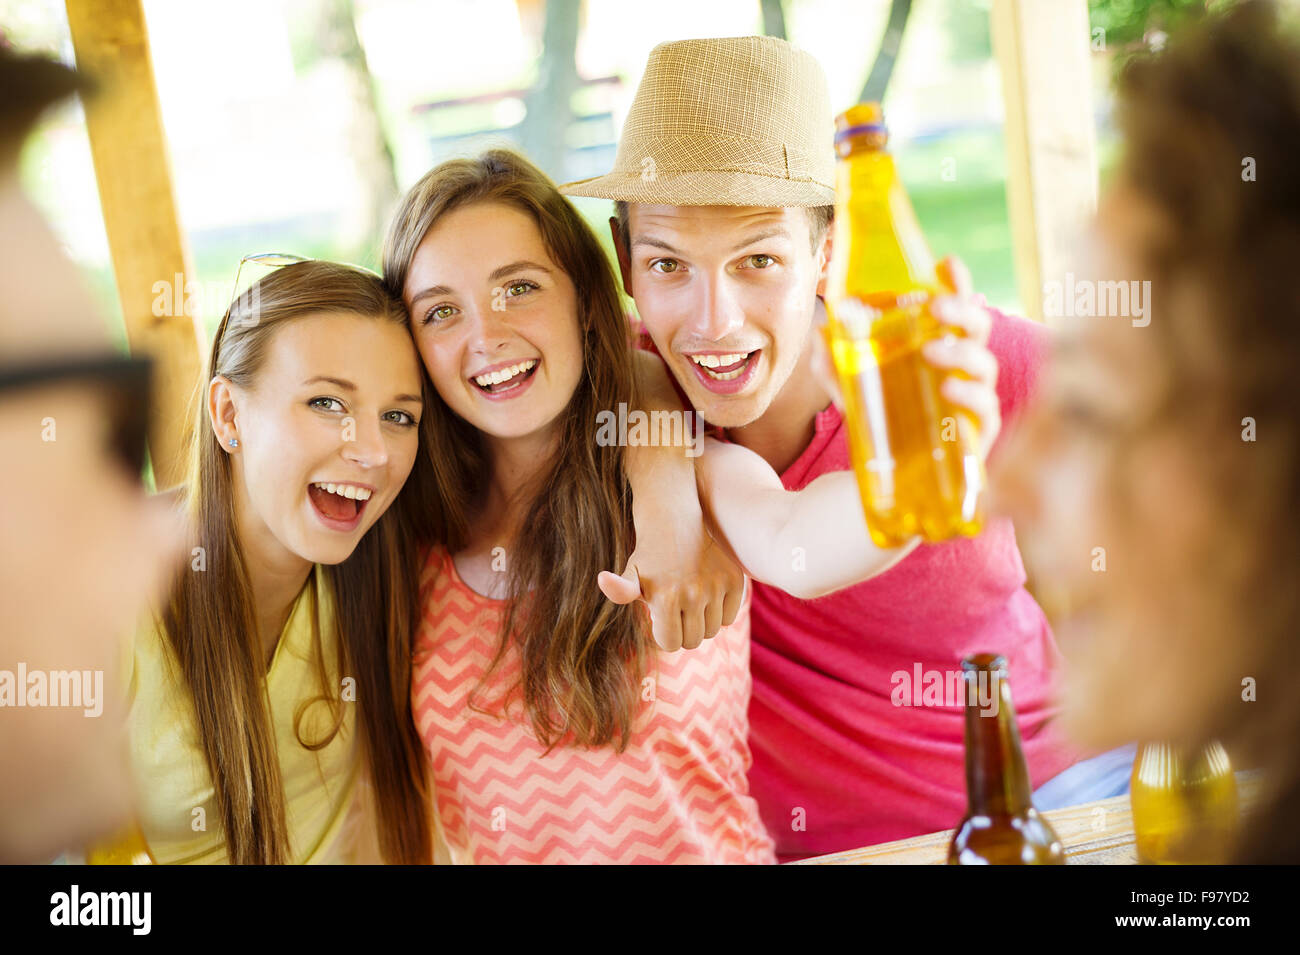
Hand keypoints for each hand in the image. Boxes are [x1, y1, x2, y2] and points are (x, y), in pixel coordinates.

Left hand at [597, 523, 745, 652]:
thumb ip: (619, 590)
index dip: (665, 633)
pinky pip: (730, 617)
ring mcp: (716, 586)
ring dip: (702, 622)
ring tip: (691, 599)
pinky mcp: (734, 580)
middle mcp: (693, 594)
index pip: (671, 644)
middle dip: (683, 630)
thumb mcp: (631, 574)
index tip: (662, 615)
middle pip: (693, 641)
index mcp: (665, 599)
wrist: (675, 521)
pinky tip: (708, 594)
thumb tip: (603, 579)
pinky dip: (720, 612)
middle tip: (677, 607)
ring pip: (712, 631)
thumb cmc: (649, 557)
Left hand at [811, 255, 1000, 460]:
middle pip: (977, 328)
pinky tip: (948, 390)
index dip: (957, 284)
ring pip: (984, 366)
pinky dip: (970, 396)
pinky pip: (986, 410)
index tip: (947, 262)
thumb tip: (821, 331)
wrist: (893, 479)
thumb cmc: (884, 423)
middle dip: (962, 311)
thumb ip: (834, 362)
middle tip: (936, 306)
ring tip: (930, 350)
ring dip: (961, 353)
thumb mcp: (852, 390)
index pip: (954, 308)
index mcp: (939, 348)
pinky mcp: (978, 434)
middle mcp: (962, 369)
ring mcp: (973, 399)